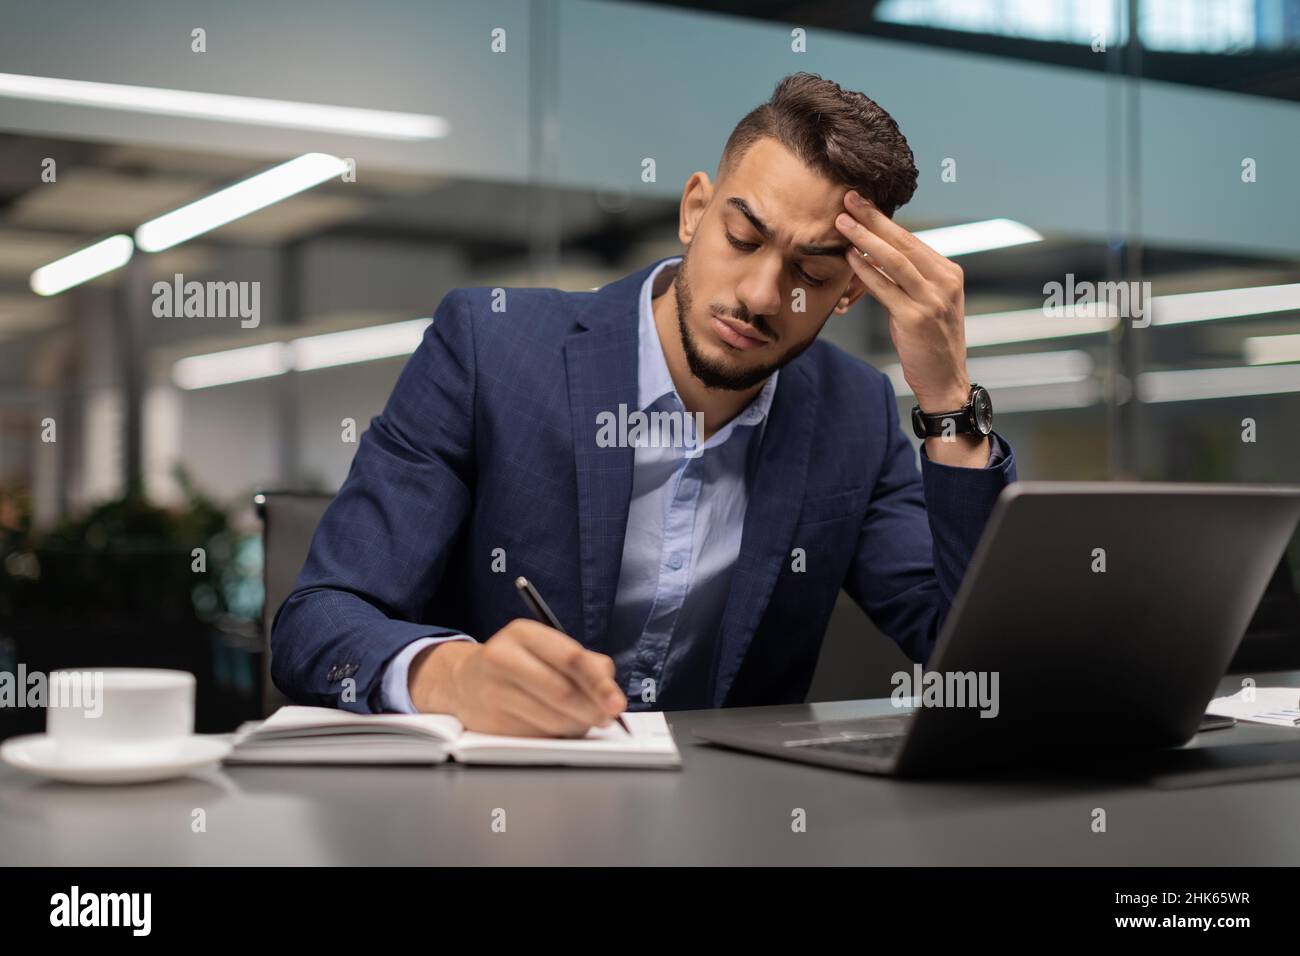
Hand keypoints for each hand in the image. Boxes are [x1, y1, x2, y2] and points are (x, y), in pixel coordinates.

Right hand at [407, 619, 626, 736]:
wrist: (464, 680)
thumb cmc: (519, 663)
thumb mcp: (548, 649)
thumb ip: (586, 662)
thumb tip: (610, 690)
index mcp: (523, 633)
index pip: (570, 658)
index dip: (599, 683)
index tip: (617, 703)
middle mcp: (503, 657)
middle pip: (561, 691)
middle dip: (591, 710)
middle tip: (606, 718)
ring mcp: (493, 691)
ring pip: (551, 718)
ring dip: (576, 726)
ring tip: (582, 721)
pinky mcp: (491, 722)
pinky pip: (537, 735)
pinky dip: (556, 736)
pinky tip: (557, 727)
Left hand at [834, 190, 970, 413]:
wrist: (944, 380)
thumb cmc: (928, 341)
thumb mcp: (925, 302)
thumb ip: (908, 278)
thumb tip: (875, 253)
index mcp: (948, 273)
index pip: (912, 239)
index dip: (884, 220)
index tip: (862, 202)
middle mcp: (944, 282)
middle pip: (904, 242)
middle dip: (874, 218)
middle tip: (848, 198)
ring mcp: (933, 299)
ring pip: (895, 260)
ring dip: (866, 238)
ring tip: (842, 223)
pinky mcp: (916, 317)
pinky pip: (886, 287)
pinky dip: (866, 270)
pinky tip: (849, 258)